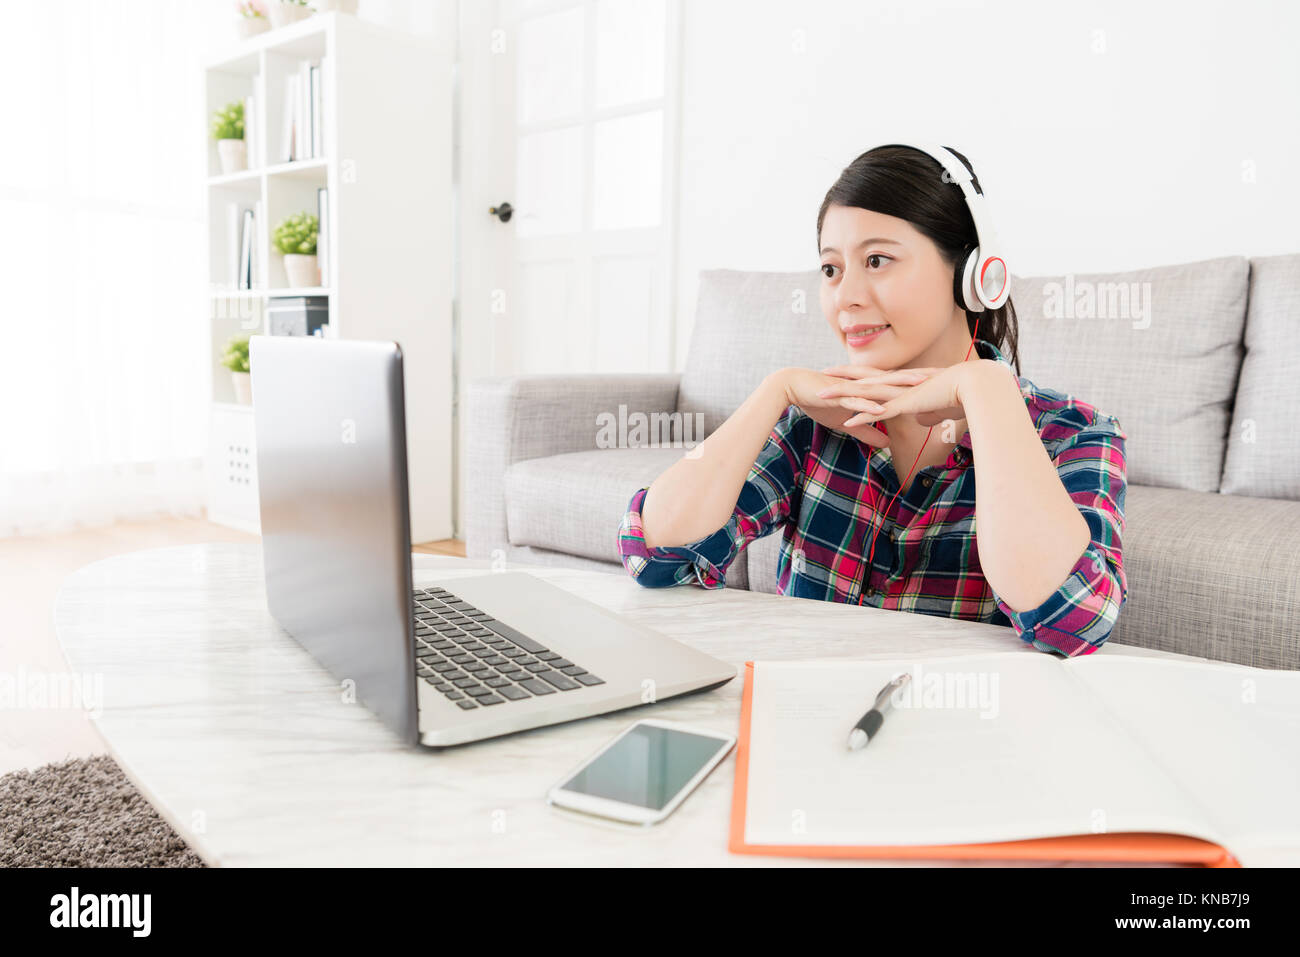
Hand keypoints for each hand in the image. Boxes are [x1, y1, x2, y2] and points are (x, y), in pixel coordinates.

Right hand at [769, 367, 929, 447]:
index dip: (921, 381)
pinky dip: (867, 406)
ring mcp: (851, 389)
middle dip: (919, 377)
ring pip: (879, 388)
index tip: (944, 379)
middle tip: (943, 374)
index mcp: (869, 388)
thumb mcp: (849, 422)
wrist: (794, 388)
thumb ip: (869, 432)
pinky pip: (855, 402)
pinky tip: (880, 410)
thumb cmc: (821, 401)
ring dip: (898, 386)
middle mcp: (864, 384)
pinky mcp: (837, 396)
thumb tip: (887, 445)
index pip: (900, 383)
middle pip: (896, 380)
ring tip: (919, 384)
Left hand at [818, 361, 989, 427]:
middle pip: (863, 379)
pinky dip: (862, 417)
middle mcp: (899, 385)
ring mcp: (900, 394)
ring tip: (820, 394)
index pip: (875, 377)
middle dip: (841, 378)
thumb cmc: (962, 396)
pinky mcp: (906, 405)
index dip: (857, 375)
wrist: (977, 386)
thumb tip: (921, 420)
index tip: (841, 373)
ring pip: (864, 393)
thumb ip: (928, 413)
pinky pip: (879, 413)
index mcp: (906, 383)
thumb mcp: (940, 408)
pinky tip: (846, 421)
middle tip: (820, 376)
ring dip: (841, 395)